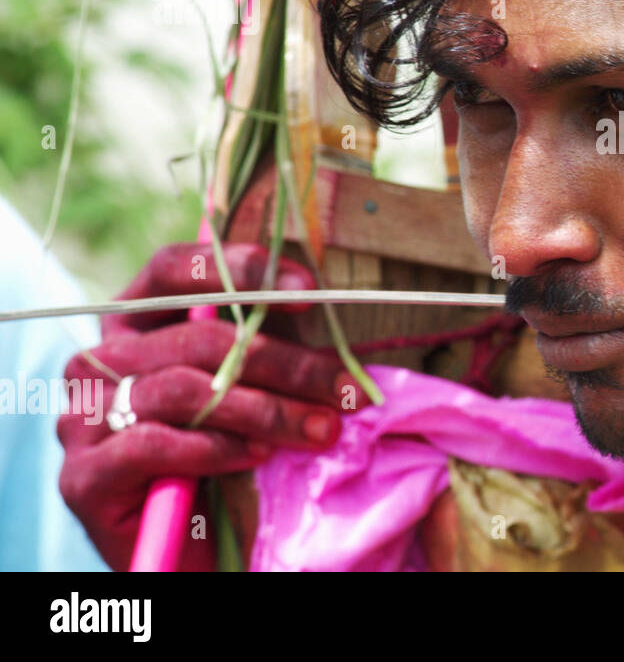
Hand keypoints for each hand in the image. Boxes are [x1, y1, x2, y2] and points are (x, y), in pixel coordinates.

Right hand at [58, 243, 367, 570]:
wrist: (185, 550)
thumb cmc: (221, 455)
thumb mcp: (245, 389)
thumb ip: (263, 347)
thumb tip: (327, 312)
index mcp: (133, 324)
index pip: (175, 270)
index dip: (241, 269)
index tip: (308, 288)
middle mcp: (98, 361)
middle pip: (200, 338)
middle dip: (287, 362)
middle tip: (345, 388)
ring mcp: (83, 417)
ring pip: (187, 390)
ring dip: (268, 410)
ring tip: (322, 429)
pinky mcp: (84, 474)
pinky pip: (156, 443)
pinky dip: (217, 447)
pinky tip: (258, 457)